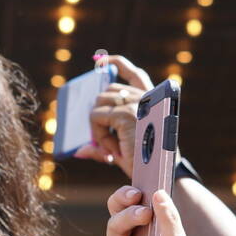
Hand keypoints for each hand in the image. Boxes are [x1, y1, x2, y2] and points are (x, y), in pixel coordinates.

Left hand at [75, 55, 152, 177]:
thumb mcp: (123, 151)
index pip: (133, 73)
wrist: (157, 175)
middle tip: (109, 143)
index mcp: (152, 101)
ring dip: (98, 127)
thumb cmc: (145, 165)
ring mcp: (136, 104)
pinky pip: (96, 117)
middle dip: (101, 116)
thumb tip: (78, 150)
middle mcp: (146, 98)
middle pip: (107, 92)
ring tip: (111, 148)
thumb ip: (102, 146)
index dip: (116, 63)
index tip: (99, 60)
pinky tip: (110, 150)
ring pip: (99, 103)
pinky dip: (97, 135)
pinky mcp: (125, 114)